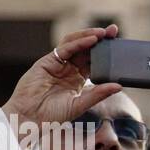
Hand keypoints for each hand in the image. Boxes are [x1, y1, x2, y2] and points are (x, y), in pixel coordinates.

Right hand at [1, 25, 123, 149]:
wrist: (30, 118)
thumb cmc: (52, 115)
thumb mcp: (80, 104)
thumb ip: (98, 94)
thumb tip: (119, 86)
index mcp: (77, 78)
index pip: (94, 61)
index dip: (106, 53)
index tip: (119, 46)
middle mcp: (68, 68)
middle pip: (86, 49)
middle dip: (100, 39)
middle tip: (114, 31)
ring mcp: (58, 63)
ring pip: (75, 44)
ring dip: (90, 36)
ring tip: (104, 32)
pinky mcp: (48, 61)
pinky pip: (65, 48)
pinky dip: (79, 42)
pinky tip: (92, 39)